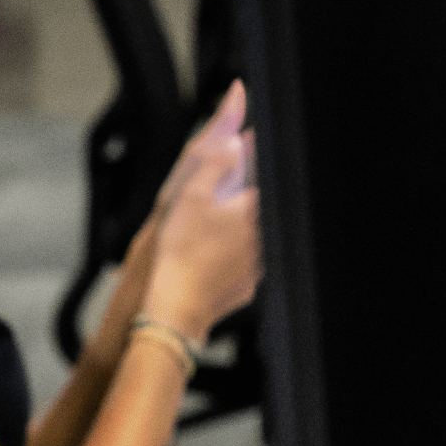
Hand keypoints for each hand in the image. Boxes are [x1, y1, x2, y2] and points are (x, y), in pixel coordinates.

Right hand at [143, 82, 261, 341]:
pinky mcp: (250, 285)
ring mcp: (261, 265)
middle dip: (251, 196)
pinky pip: (247, 264)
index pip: (267, 177)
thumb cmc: (181, 249)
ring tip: (218, 226)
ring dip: (244, 228)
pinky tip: (215, 258)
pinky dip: (236, 256)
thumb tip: (237, 141)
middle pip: (265, 208)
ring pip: (260, 237)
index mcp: (254, 210)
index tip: (252, 148)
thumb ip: (216, 165)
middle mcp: (266, 237)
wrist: (177, 304)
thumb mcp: (191, 196)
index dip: (258, 161)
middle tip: (228, 191)